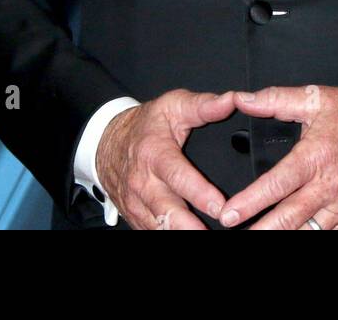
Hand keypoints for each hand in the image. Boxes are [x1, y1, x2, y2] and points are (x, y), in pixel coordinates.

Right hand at [95, 88, 235, 229]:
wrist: (106, 141)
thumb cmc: (146, 124)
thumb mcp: (173, 105)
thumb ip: (203, 105)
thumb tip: (231, 100)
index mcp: (155, 154)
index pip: (178, 177)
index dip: (199, 193)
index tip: (220, 206)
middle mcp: (143, 182)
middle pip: (166, 211)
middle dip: (189, 226)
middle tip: (210, 232)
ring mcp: (136, 202)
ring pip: (157, 226)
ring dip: (179, 233)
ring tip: (204, 237)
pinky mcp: (134, 215)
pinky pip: (149, 231)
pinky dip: (167, 235)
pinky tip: (187, 235)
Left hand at [217, 85, 337, 229]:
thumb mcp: (317, 98)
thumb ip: (277, 100)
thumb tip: (244, 100)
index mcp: (316, 155)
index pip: (277, 184)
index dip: (250, 201)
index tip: (230, 214)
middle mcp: (329, 184)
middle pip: (289, 218)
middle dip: (261, 231)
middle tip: (238, 234)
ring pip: (308, 231)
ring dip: (284, 236)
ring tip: (263, 237)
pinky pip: (330, 234)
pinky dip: (311, 235)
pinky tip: (296, 235)